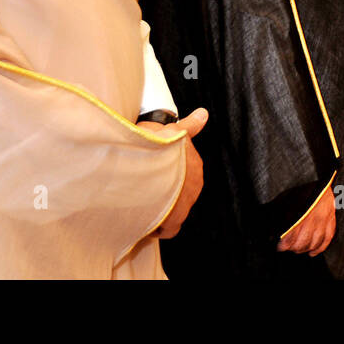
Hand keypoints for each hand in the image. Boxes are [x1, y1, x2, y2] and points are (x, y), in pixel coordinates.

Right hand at [144, 107, 207, 239]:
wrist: (149, 165)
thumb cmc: (158, 145)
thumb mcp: (172, 129)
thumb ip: (189, 126)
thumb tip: (203, 114)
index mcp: (194, 166)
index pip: (184, 174)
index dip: (168, 176)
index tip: (154, 175)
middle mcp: (193, 186)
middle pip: (177, 193)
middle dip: (162, 194)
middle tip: (143, 190)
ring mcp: (185, 204)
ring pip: (171, 211)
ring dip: (158, 210)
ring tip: (139, 205)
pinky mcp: (174, 222)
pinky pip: (166, 229)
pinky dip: (155, 227)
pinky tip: (141, 221)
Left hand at [278, 185, 336, 256]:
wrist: (322, 184)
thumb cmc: (304, 191)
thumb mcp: (288, 200)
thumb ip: (279, 215)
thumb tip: (272, 232)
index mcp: (301, 211)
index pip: (292, 235)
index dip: (284, 244)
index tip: (280, 247)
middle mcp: (313, 218)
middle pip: (303, 242)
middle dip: (293, 248)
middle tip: (288, 248)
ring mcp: (324, 221)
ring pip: (314, 243)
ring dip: (304, 249)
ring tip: (298, 249)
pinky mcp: (331, 222)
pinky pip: (327, 240)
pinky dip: (319, 248)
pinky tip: (312, 252)